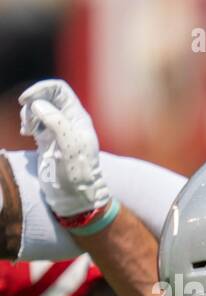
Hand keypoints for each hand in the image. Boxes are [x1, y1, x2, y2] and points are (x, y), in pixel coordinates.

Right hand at [18, 80, 110, 218]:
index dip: (40, 88)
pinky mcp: (46, 139)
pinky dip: (26, 122)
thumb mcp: (70, 147)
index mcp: (78, 118)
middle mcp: (69, 121)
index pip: (59, 89)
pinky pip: (33, 120)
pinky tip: (26, 133)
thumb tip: (37, 105)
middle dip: (32, 102)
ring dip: (27, 113)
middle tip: (27, 120)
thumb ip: (56, 123)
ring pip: (37, 107)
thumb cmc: (77, 174)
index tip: (26, 100)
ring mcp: (57, 129)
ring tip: (27, 130)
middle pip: (46, 96)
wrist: (74, 197)